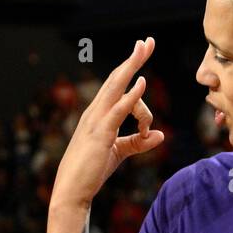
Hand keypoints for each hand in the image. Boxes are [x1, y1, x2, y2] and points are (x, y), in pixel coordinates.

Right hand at [49, 38, 165, 208]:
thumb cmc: (91, 171)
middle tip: (147, 41)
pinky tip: (141, 84)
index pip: (117, 88)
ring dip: (131, 67)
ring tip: (144, 49)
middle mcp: (95, 112)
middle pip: (115, 79)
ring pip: (115, 87)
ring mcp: (96, 121)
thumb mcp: (119, 153)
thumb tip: (160, 135)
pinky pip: (117, 110)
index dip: (132, 74)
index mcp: (98, 115)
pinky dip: (130, 96)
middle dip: (132, 59)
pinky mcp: (100, 134)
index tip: (144, 57)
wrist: (71, 190)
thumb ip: (138, 142)